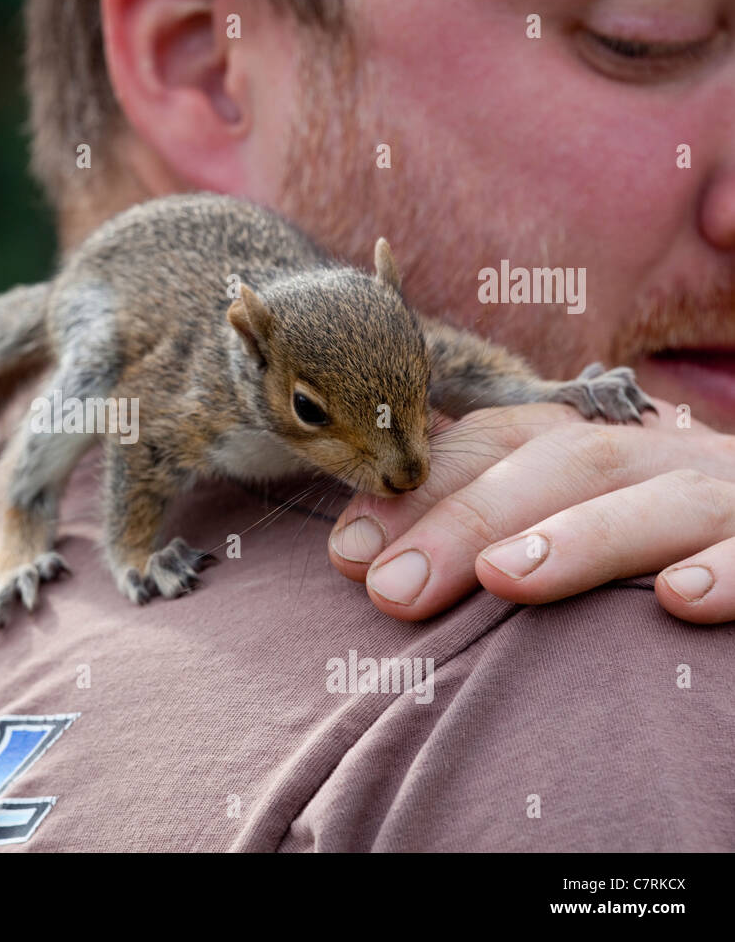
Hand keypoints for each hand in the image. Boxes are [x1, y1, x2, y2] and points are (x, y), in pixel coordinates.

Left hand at [328, 398, 734, 623]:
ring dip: (582, 536)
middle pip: (561, 465)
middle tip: (395, 590)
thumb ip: (472, 533)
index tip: (348, 553)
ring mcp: (729, 497)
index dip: (423, 489)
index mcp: (592, 450)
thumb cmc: (644, 549)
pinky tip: (680, 600)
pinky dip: (730, 570)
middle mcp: (658, 460)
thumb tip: (354, 559)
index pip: (497, 445)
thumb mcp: (560, 526)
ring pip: (661, 500)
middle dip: (470, 520)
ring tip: (508, 578)